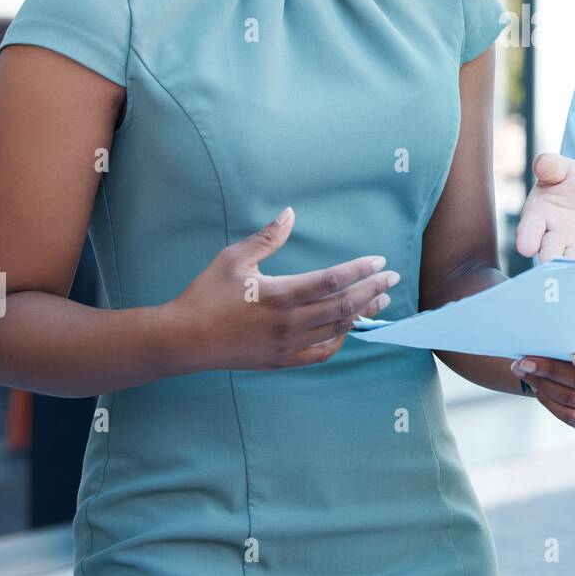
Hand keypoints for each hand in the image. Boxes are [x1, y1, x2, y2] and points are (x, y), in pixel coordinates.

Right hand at [165, 206, 399, 372]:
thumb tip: (290, 214)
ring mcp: (287, 346)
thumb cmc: (206, 295)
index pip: (333, 281)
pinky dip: (340, 340)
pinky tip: (348, 327)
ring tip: (380, 299)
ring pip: (337, 330)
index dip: (361, 270)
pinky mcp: (281, 361)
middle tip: (391, 279)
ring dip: (363, 314)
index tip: (379, 261)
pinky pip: (321, 353)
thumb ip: (267, 238)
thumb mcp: (233, 259)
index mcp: (280, 295)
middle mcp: (289, 323)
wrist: (183, 339)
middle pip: (344, 307)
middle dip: (372, 290)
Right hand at [515, 152, 574, 262]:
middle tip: (551, 260)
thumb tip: (542, 163)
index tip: (525, 246)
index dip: (526, 238)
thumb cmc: (569, 186)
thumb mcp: (562, 170)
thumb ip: (552, 166)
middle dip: (549, 256)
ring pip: (570, 262)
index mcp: (538, 217)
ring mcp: (572, 250)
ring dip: (572, 266)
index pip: (528, 229)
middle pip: (548, 250)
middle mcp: (552, 238)